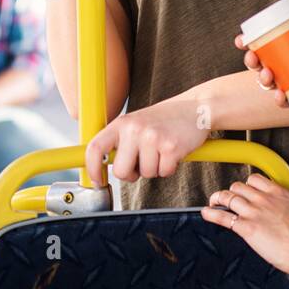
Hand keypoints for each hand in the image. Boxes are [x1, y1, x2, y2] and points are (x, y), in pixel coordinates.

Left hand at [84, 97, 207, 186]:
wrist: (195, 107)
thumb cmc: (164, 119)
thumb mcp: (136, 123)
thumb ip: (121, 142)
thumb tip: (103, 167)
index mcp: (122, 123)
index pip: (96, 148)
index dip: (92, 168)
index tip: (97, 180)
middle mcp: (134, 129)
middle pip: (121, 171)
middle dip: (132, 174)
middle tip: (143, 162)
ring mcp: (152, 137)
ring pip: (146, 174)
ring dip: (155, 168)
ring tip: (162, 150)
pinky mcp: (171, 147)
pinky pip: (164, 172)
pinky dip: (169, 168)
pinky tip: (173, 152)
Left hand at [201, 174, 288, 273]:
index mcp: (280, 194)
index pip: (256, 179)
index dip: (248, 184)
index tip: (246, 189)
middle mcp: (264, 199)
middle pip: (239, 186)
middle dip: (232, 191)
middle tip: (228, 197)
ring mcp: (254, 211)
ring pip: (228, 197)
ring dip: (218, 199)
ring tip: (214, 201)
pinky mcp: (246, 227)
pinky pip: (223, 216)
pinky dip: (212, 214)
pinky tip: (206, 213)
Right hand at [235, 9, 288, 111]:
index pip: (270, 41)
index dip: (252, 41)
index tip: (243, 40)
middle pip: (264, 62)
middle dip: (252, 62)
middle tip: (253, 60)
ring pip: (271, 82)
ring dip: (262, 80)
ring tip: (269, 78)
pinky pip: (287, 100)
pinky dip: (279, 100)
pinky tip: (280, 97)